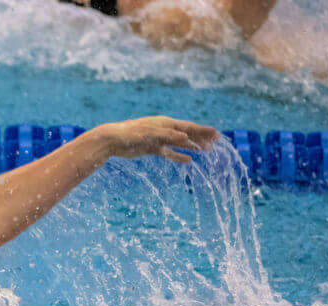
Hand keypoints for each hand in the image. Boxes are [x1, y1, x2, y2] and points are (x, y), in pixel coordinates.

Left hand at [92, 116, 219, 163]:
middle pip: (186, 133)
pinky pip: (168, 152)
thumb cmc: (129, 134)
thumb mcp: (149, 134)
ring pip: (179, 143)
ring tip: (207, 150)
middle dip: (201, 138)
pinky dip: (177, 155)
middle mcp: (163, 129)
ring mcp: (158, 139)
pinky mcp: (151, 148)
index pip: (187, 127)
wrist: (111, 140)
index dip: (202, 131)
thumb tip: (186, 137)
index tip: (216, 134)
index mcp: (165, 123)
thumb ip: (168, 135)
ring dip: (192, 146)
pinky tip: (188, 160)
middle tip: (216, 142)